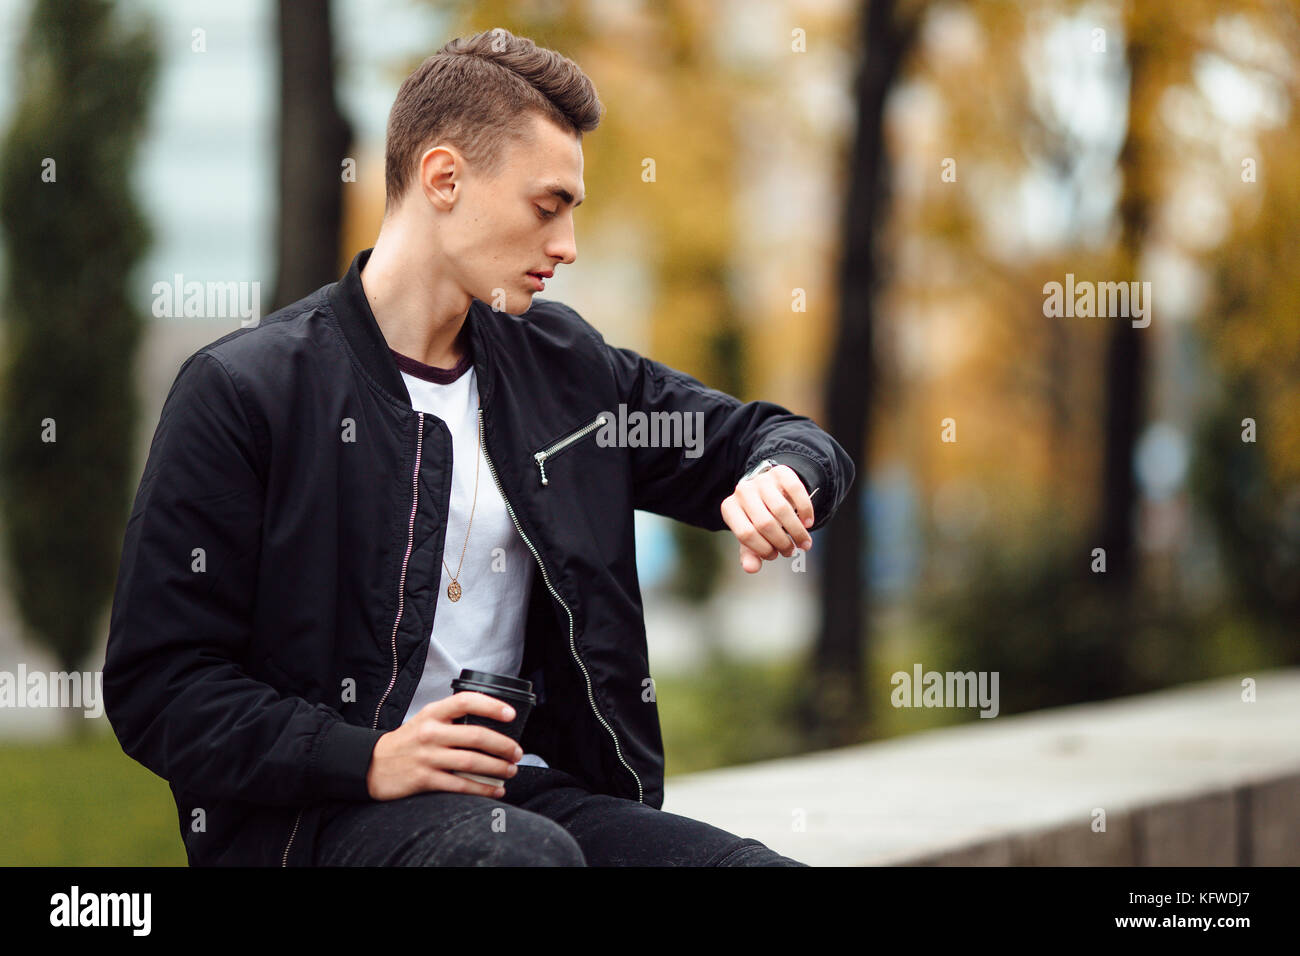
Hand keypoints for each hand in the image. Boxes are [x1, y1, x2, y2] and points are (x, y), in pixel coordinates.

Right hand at [366, 692, 523, 800]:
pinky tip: (494, 790)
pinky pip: (459, 785)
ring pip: (472, 762)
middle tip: (517, 753)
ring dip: (497, 768)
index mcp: (433, 713)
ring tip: (510, 771)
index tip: (512, 715)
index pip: (466, 701)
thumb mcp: (425, 720)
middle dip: (503, 746)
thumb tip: (491, 722)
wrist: (372, 765)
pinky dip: (481, 789)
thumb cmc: (407, 742)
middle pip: (476, 736)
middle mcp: (430, 732)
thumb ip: (452, 718)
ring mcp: (427, 756)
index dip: (492, 706)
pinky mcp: (424, 779)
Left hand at [719, 464, 814, 573]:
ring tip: (803, 543)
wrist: (767, 488)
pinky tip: (808, 523)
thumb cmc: (757, 517)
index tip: (774, 555)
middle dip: (782, 543)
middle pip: (765, 523)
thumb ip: (750, 552)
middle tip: (790, 551)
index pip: (746, 534)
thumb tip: (751, 568)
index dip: (763, 549)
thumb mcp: (751, 534)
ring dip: (796, 531)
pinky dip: (805, 510)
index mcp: (730, 508)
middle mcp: (743, 491)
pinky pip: (797, 491)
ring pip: (782, 509)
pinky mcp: (781, 472)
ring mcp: (762, 480)